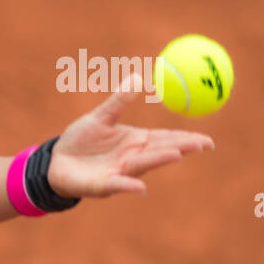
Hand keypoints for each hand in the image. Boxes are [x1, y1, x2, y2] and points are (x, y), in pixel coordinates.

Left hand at [46, 76, 215, 198]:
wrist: (55, 162)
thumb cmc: (80, 141)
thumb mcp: (100, 118)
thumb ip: (118, 102)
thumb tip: (138, 77)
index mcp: (135, 142)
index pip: (165, 139)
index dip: (186, 139)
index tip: (207, 140)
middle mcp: (132, 158)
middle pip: (160, 151)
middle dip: (181, 147)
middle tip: (203, 144)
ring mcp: (118, 172)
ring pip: (142, 165)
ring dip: (159, 160)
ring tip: (176, 154)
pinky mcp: (101, 185)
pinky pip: (116, 185)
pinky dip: (128, 185)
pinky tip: (140, 187)